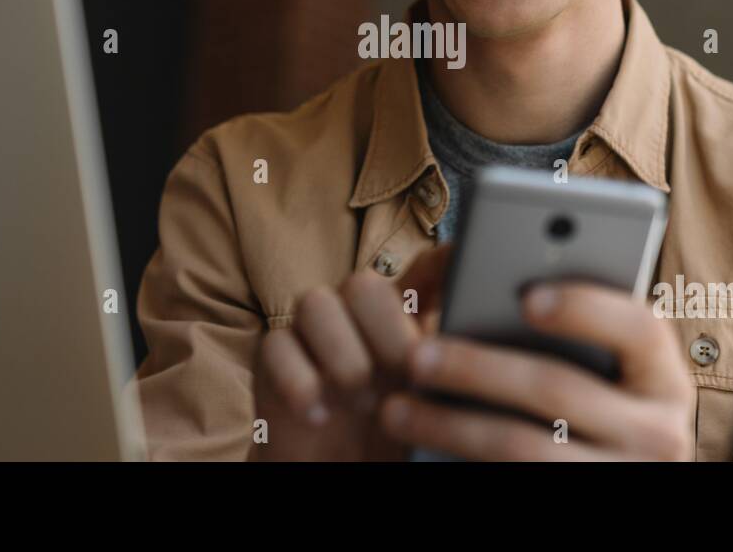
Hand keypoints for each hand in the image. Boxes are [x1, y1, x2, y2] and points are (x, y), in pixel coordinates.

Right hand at [247, 245, 451, 460]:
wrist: (330, 471)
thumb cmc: (383, 436)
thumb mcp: (423, 400)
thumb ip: (436, 361)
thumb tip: (462, 342)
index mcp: (396, 320)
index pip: (419, 275)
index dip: (438, 264)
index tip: (460, 261)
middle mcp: (351, 315)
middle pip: (362, 284)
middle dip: (388, 329)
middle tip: (405, 375)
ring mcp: (308, 333)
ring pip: (315, 303)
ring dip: (345, 355)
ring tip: (363, 403)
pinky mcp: (270, 359)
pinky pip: (276, 344)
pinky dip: (301, 382)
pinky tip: (320, 416)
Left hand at [376, 281, 692, 460]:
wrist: (610, 482)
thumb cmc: (592, 407)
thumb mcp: (602, 371)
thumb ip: (564, 325)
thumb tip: (483, 274)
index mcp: (662, 377)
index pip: (639, 328)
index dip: (586, 307)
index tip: (527, 295)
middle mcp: (658, 433)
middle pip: (559, 390)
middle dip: (479, 369)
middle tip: (415, 356)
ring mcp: (624, 477)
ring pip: (525, 449)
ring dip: (451, 425)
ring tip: (395, 408)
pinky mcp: (584, 510)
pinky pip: (514, 484)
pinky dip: (460, 462)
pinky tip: (418, 450)